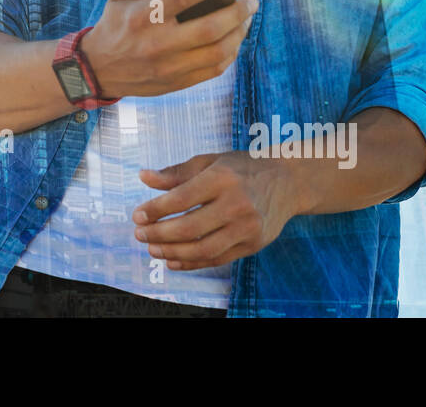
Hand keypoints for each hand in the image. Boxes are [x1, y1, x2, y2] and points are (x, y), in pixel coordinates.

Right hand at [81, 0, 259, 99]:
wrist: (99, 70)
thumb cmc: (114, 26)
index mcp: (144, 17)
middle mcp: (158, 43)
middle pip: (210, 28)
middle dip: (237, 12)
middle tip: (251, 0)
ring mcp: (170, 66)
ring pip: (217, 51)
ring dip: (239, 34)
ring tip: (246, 19)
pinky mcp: (177, 82)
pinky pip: (213, 69)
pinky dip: (229, 54)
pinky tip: (234, 40)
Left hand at [131, 150, 302, 270]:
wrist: (288, 181)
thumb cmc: (243, 168)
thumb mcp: (210, 161)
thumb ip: (176, 172)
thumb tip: (144, 177)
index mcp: (223, 178)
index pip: (182, 198)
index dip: (155, 210)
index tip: (137, 215)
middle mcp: (237, 204)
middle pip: (190, 227)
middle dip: (159, 234)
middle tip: (140, 234)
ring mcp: (247, 227)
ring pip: (203, 249)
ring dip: (173, 252)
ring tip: (153, 249)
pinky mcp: (253, 245)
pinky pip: (217, 259)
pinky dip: (192, 263)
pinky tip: (173, 261)